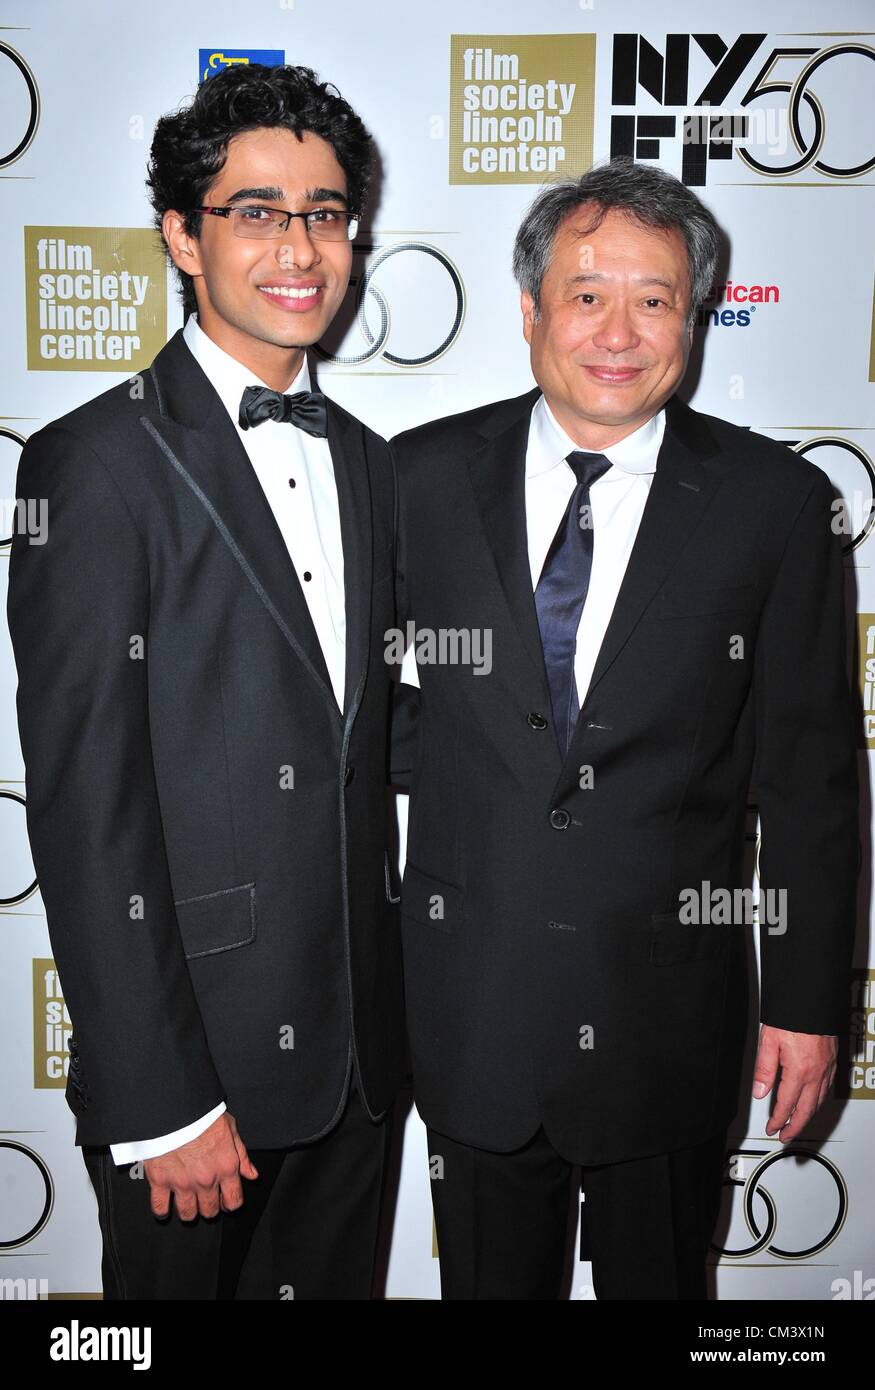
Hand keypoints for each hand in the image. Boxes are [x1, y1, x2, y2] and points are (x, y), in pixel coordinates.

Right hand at [144, 1112, 257, 1220]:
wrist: (175, 1106)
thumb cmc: (203, 1114)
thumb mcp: (230, 1129)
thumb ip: (242, 1155)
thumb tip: (251, 1174)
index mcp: (226, 1167)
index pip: (233, 1201)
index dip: (230, 1203)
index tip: (225, 1201)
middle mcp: (206, 1180)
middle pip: (210, 1211)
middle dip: (209, 1208)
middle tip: (204, 1201)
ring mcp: (182, 1183)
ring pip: (187, 1213)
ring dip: (188, 1212)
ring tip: (186, 1204)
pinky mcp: (160, 1181)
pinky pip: (160, 1207)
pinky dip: (162, 1211)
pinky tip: (164, 1207)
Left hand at [752, 1024, 837, 1142]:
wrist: (812, 1001)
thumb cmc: (791, 1016)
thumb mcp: (769, 1041)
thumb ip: (764, 1069)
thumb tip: (760, 1092)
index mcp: (799, 1071)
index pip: (786, 1105)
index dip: (778, 1120)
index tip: (772, 1128)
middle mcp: (816, 1073)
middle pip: (806, 1110)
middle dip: (795, 1127)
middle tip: (786, 1137)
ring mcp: (827, 1068)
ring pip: (819, 1101)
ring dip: (807, 1116)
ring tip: (797, 1124)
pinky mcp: (832, 1061)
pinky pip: (827, 1088)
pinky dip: (819, 1101)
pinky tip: (814, 1101)